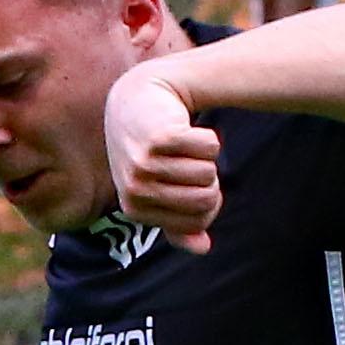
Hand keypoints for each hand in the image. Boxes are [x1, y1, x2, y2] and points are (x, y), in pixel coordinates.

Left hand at [102, 63, 221, 246]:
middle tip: (189, 159)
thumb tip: (203, 249)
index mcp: (134, 209)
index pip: (197, 221)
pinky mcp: (160, 139)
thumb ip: (180, 223)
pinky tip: (185, 127)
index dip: (208, 199)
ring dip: (206, 156)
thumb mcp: (157, 188)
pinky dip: (208, 137)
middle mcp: (136, 190)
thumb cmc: (149, 147)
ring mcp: (144, 164)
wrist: (136, 96)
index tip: (189, 179)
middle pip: (206, 199)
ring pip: (208, 174)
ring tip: (183, 143)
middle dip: (210, 178)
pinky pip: (211, 149)